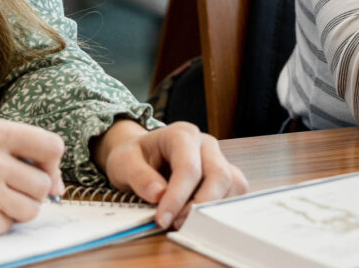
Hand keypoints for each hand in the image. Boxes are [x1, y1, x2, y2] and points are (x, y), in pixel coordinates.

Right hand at [0, 121, 63, 238]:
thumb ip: (18, 152)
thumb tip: (58, 186)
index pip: (52, 146)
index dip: (52, 163)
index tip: (43, 172)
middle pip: (44, 183)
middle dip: (32, 190)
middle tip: (6, 189)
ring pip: (33, 208)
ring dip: (17, 208)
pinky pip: (9, 225)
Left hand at [96, 119, 246, 228]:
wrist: (142, 155)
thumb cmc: (135, 157)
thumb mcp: (124, 162)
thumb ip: (139, 176)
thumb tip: (158, 194)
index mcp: (181, 134)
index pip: (189, 167)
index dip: (177, 196)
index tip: (162, 219)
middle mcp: (205, 144)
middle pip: (219, 174)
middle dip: (199, 205)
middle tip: (176, 224)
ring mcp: (218, 158)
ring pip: (232, 184)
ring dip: (211, 208)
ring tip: (184, 222)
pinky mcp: (224, 175)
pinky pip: (235, 191)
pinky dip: (220, 208)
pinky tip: (198, 217)